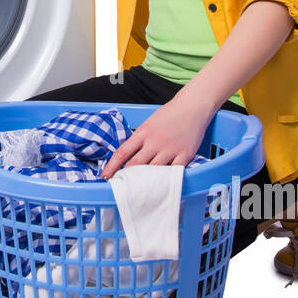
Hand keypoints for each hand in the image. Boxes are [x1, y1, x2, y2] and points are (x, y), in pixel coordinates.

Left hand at [100, 92, 215, 178]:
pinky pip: (174, 172)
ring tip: (139, 190)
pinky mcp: (185, 155)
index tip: (105, 176)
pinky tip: (162, 186)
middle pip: (136, 165)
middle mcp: (154, 142)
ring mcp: (170, 149)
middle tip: (121, 187)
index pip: (122, 153)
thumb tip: (127, 156)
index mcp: (143, 132)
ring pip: (154, 171)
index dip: (111, 167)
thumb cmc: (170, 114)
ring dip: (145, 182)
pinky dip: (167, 180)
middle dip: (126, 178)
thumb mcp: (149, 124)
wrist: (192, 106)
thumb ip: (139, 139)